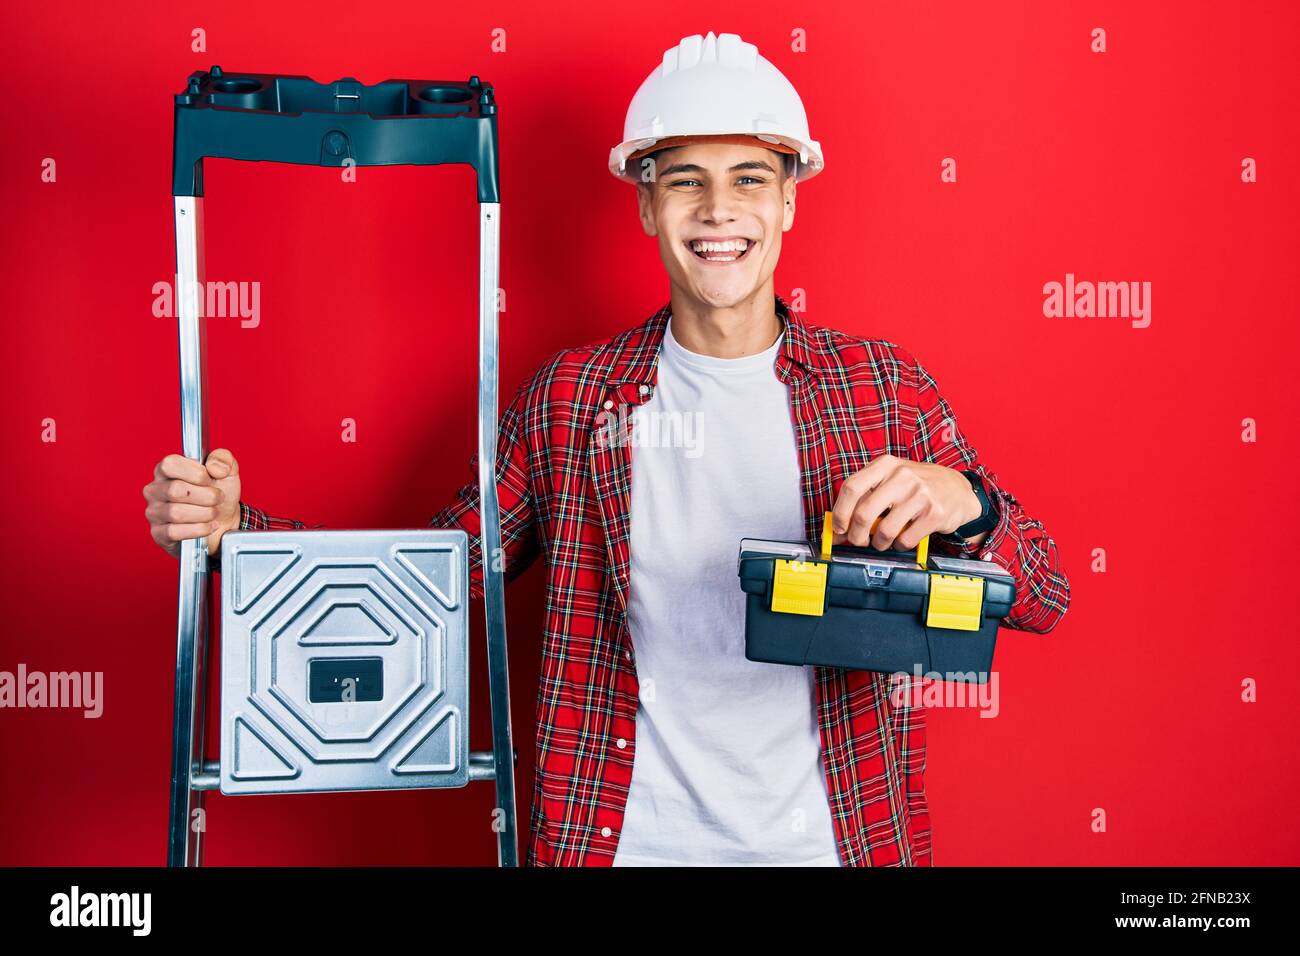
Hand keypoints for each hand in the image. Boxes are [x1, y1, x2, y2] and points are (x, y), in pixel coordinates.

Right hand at [143, 449, 241, 558]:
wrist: (225, 522)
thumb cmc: (219, 494)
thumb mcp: (227, 471)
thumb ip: (223, 458)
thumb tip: (213, 467)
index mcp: (166, 470)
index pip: (170, 464)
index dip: (196, 473)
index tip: (210, 479)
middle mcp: (155, 489)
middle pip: (175, 490)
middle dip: (206, 496)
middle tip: (218, 499)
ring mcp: (154, 512)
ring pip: (176, 513)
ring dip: (205, 514)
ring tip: (214, 513)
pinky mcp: (158, 534)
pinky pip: (174, 532)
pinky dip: (199, 529)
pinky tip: (209, 526)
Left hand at [830, 455, 981, 550]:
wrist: (957, 489)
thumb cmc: (917, 486)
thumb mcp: (890, 480)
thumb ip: (865, 498)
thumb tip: (838, 528)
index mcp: (885, 464)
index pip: (851, 488)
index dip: (840, 513)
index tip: (838, 528)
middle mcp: (901, 476)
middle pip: (863, 513)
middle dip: (856, 536)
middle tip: (859, 541)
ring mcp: (920, 494)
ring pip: (884, 531)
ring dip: (879, 544)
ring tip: (883, 541)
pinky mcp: (934, 513)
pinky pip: (905, 540)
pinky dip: (899, 546)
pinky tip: (902, 539)